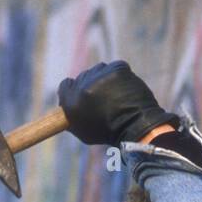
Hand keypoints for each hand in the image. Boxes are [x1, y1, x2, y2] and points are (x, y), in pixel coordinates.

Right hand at [57, 61, 177, 146]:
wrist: (135, 127)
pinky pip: (114, 68)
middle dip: (92, 86)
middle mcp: (82, 85)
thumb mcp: (83, 132)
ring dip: (105, 80)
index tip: (83, 96)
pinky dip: (119, 76)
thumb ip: (72, 116)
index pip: (65, 86)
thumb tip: (67, 104)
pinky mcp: (116, 68)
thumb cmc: (110, 134)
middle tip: (103, 98)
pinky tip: (124, 89)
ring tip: (116, 95)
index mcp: (70, 102)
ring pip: (99, 71)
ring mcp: (100, 75)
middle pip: (83, 77)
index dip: (74, 90)